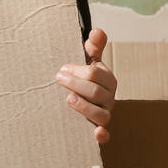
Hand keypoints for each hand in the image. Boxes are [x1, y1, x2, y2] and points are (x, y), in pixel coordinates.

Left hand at [56, 28, 117, 143]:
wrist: (83, 99)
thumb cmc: (85, 78)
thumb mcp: (89, 62)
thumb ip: (93, 47)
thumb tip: (97, 31)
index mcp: (108, 79)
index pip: (95, 73)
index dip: (77, 70)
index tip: (61, 69)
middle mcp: (109, 98)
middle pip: (96, 92)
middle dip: (75, 84)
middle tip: (57, 79)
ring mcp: (105, 114)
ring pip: (101, 114)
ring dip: (84, 107)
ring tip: (68, 99)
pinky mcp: (99, 129)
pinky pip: (105, 135)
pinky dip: (102, 135)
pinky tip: (97, 134)